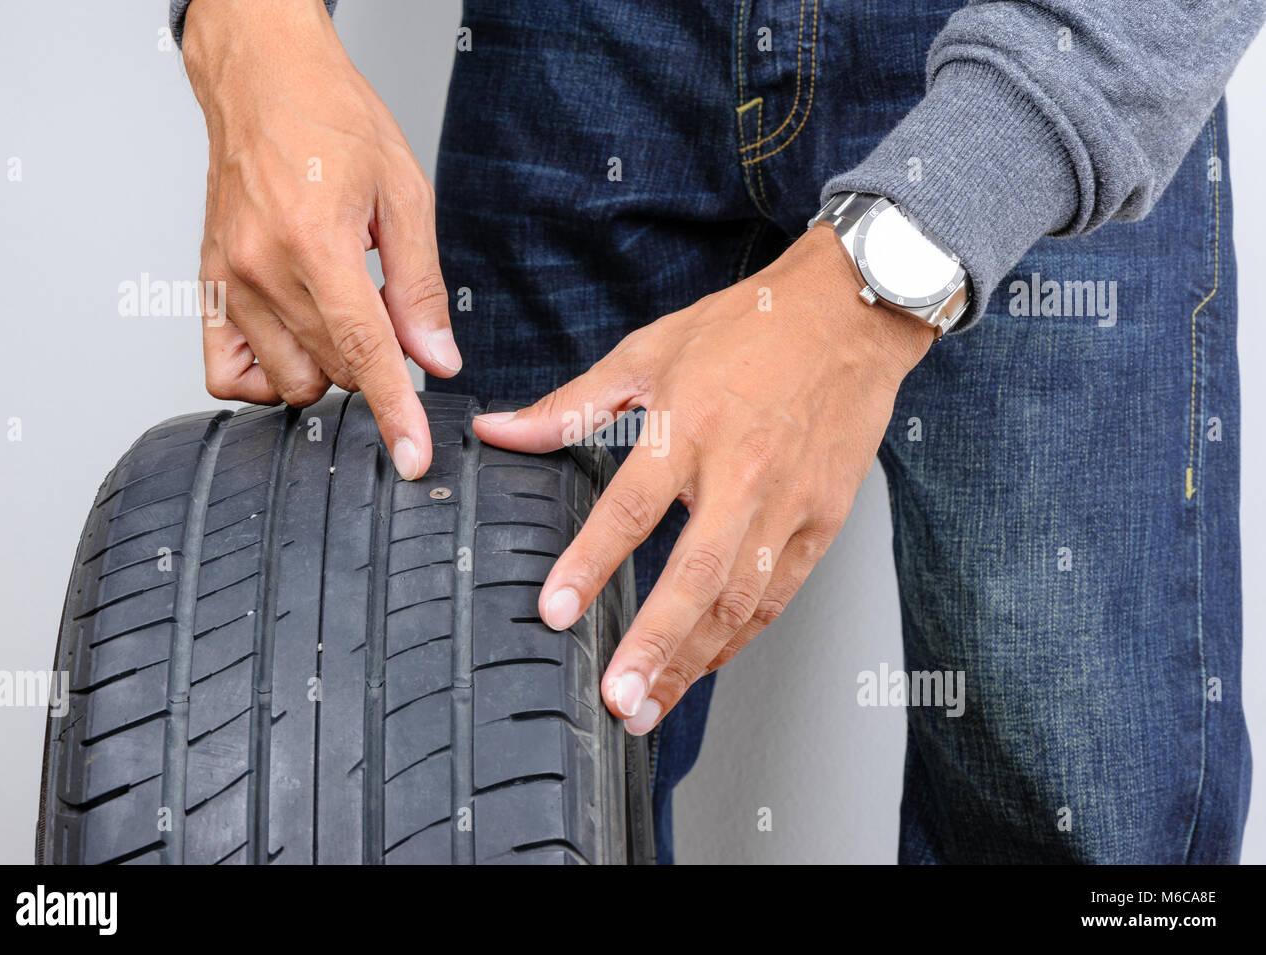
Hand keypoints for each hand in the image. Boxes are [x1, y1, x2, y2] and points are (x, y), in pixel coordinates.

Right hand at [183, 0, 456, 478]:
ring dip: (328, 367)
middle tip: (384, 310)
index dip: (396, 412)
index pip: (365, 353)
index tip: (412, 456)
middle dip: (375, 361)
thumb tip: (437, 357)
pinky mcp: (206, 284)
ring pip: (288, 380)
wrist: (263, 79)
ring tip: (340, 310)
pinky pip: (226, 372)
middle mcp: (261, 269)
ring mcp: (227, 281)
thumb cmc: (332, 120)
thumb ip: (420, 287)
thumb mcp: (405, 196)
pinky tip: (296, 342)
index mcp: (316, 244)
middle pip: (334, 372)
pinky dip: (266, 375)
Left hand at [473, 225, 933, 732]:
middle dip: (654, 644)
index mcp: (689, 424)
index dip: (589, 564)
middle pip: (695, 573)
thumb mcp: (649, 352)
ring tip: (652, 704)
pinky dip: (740, 637)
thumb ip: (571, 405)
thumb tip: (500, 430)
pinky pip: (777, 594)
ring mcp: (789, 501)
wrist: (850, 314)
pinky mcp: (823, 520)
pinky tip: (705, 664)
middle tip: (618, 696)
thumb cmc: (749, 329)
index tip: (556, 612)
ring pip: (740, 598)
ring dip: (694, 659)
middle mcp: (742, 469)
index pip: (630, 508)